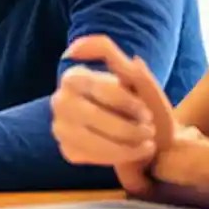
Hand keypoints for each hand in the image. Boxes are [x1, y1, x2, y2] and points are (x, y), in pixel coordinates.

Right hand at [51, 35, 177, 196]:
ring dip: (126, 145)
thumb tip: (72, 50)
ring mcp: (60, 127)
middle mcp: (59, 101)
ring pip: (92, 140)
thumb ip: (107, 53)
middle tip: (148, 131)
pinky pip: (91, 156)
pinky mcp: (66, 150)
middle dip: (128, 127)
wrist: (145, 136)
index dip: (129, 103)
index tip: (147, 113)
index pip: (103, 90)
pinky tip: (133, 152)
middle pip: (96, 117)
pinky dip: (118, 157)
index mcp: (74, 77)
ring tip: (146, 145)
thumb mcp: (131, 75)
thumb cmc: (139, 104)